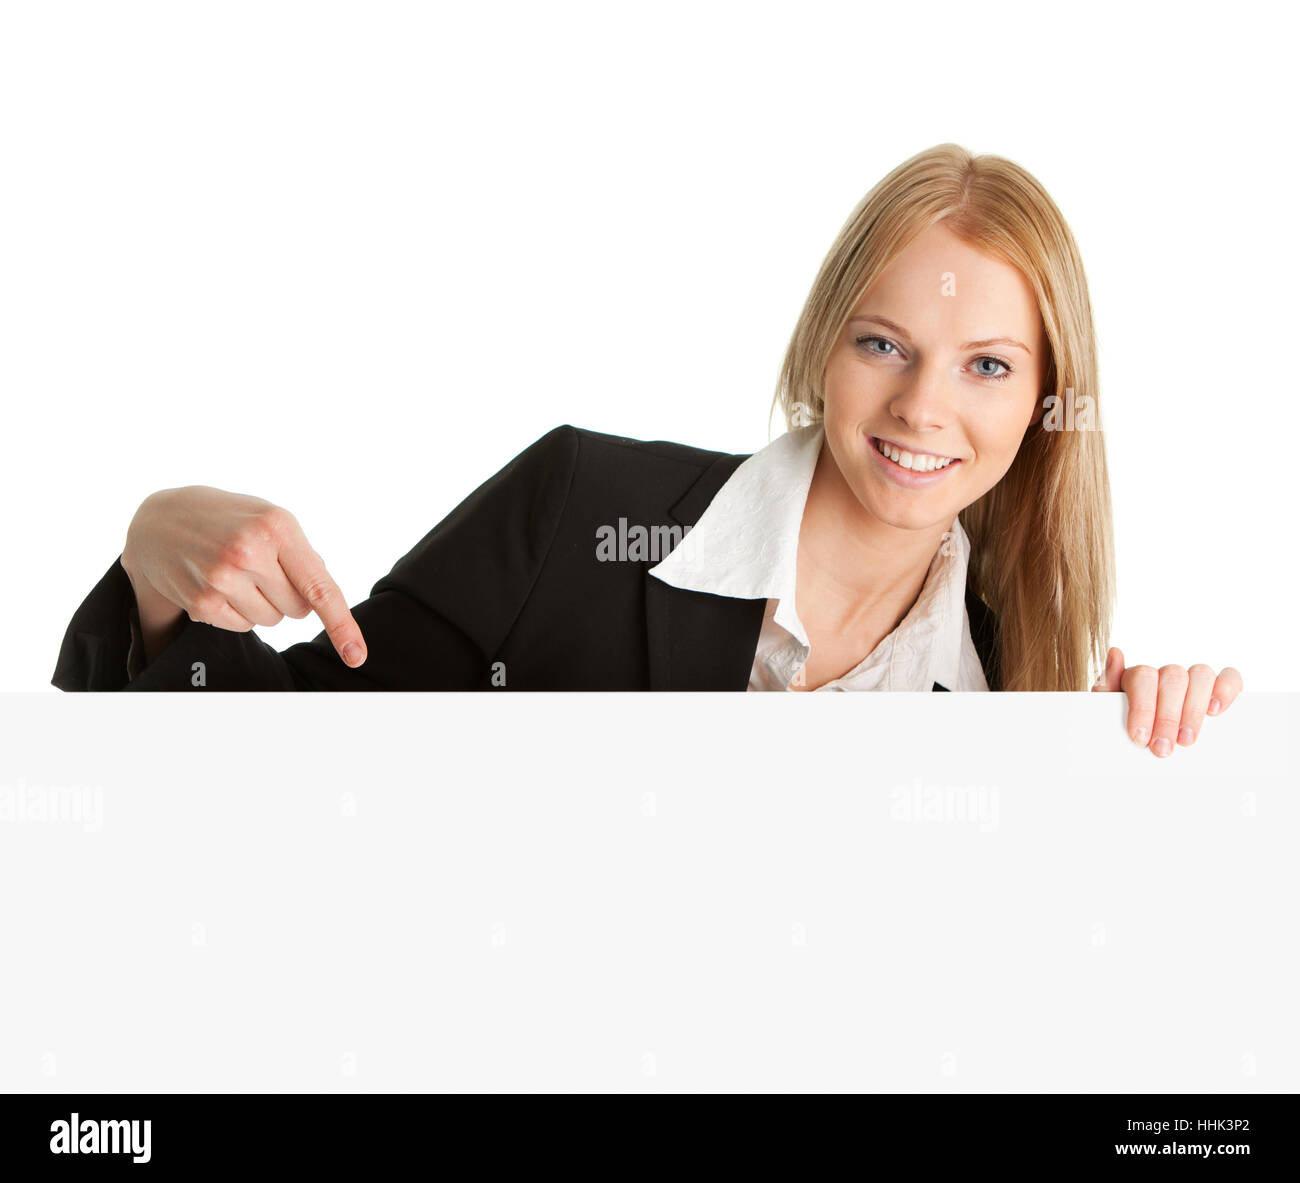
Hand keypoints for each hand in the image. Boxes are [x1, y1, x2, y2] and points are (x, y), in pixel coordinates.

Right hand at [121, 486, 367, 667]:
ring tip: (234, 573)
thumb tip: (321, 598)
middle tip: (260, 568)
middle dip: (288, 594)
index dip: (341, 624)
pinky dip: (237, 612)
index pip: (319, 587)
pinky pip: (243, 626)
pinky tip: (216, 585)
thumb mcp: (269, 518)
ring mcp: (223, 577)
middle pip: (298, 608)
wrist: (158, 521)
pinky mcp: (203, 600)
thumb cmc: (228, 520)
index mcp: (278, 527)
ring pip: (272, 620)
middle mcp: (250, 551)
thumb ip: (302, 555)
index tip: (357, 655)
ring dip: (261, 604)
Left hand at [1092, 646, 1241, 757]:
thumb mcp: (1108, 714)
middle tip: (1162, 749)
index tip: (1140, 738)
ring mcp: (1194, 679)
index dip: (1142, 707)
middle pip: (1172, 678)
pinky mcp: (1220, 689)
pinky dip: (1225, 690)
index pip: (1143, 677)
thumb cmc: (1127, 732)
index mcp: (1138, 677)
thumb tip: (1115, 652)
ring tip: (1186, 740)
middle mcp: (1167, 674)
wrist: (1141, 754)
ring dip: (1193, 709)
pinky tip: (1215, 711)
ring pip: (1200, 675)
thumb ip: (1106, 685)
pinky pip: (1230, 678)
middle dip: (1166, 717)